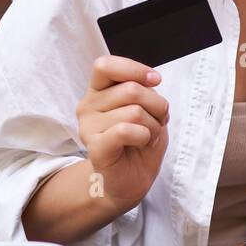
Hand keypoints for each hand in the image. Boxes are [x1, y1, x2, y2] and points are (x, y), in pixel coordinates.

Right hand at [76, 56, 169, 214]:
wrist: (132, 180)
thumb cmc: (140, 141)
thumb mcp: (148, 108)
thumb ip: (143, 90)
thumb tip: (151, 80)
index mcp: (99, 91)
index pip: (105, 65)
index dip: (134, 69)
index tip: (155, 80)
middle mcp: (88, 106)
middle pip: (131, 89)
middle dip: (157, 105)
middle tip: (157, 121)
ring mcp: (88, 127)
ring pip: (134, 111)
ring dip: (153, 125)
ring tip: (148, 136)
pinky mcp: (96, 147)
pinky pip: (126, 130)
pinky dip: (144, 136)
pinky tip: (141, 143)